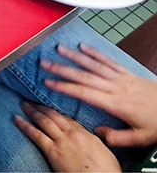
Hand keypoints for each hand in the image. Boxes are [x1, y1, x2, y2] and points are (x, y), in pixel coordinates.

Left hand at [15, 102, 120, 171]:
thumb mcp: (105, 154)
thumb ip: (96, 142)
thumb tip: (93, 138)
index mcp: (87, 135)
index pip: (68, 119)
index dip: (57, 112)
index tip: (49, 106)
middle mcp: (73, 134)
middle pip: (55, 115)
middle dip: (42, 106)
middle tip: (32, 98)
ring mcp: (62, 141)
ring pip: (44, 120)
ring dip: (32, 111)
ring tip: (23, 104)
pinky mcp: (53, 151)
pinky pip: (35, 134)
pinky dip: (24, 125)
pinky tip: (16, 118)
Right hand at [41, 43, 156, 147]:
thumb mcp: (140, 138)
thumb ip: (117, 137)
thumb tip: (96, 132)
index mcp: (115, 103)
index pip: (84, 93)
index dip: (64, 87)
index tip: (48, 83)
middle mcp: (115, 87)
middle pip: (84, 75)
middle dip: (62, 69)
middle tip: (44, 63)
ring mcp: (121, 78)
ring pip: (94, 65)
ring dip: (75, 56)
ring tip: (59, 49)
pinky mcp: (128, 73)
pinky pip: (109, 61)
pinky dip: (95, 52)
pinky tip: (83, 46)